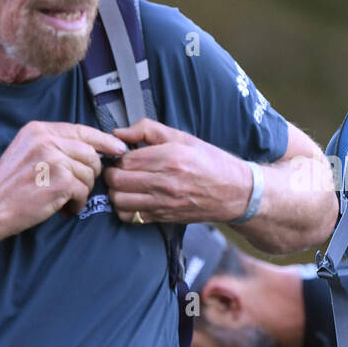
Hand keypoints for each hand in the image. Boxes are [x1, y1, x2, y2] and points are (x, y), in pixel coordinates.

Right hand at [0, 122, 124, 238]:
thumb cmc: (9, 185)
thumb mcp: (26, 151)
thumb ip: (54, 144)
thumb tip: (90, 147)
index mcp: (38, 130)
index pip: (81, 130)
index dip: (104, 140)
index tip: (118, 147)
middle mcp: (46, 140)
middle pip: (90, 153)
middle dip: (91, 171)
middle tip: (78, 185)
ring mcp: (54, 160)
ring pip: (89, 173)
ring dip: (82, 189)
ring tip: (65, 196)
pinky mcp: (61, 181)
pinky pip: (84, 191)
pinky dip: (78, 202)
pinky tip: (65, 205)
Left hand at [104, 119, 249, 224]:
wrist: (235, 192)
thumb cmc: (211, 163)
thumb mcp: (183, 137)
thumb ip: (149, 130)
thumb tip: (119, 133)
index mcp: (171, 157)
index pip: (126, 159)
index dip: (119, 156)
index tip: (123, 155)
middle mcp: (166, 182)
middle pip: (118, 180)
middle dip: (112, 173)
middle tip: (119, 169)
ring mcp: (164, 203)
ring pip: (119, 200)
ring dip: (115, 191)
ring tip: (124, 184)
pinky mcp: (164, 217)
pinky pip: (130, 217)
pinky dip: (124, 209)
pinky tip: (132, 199)